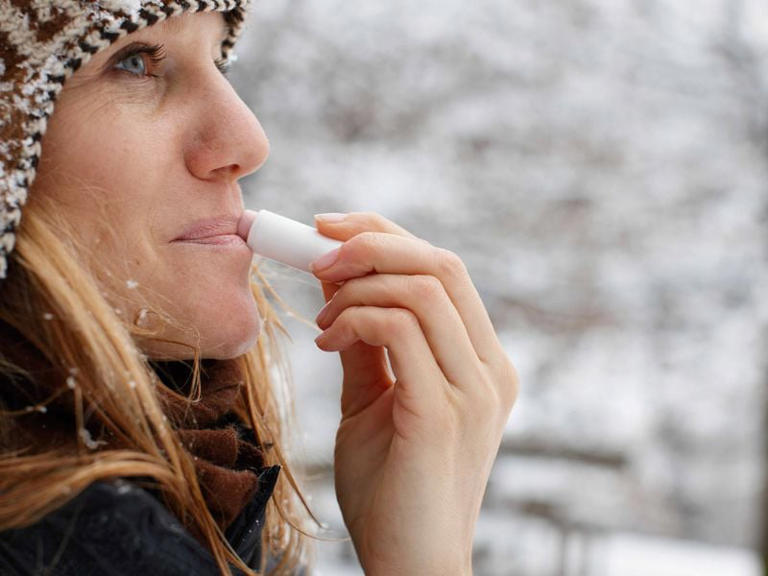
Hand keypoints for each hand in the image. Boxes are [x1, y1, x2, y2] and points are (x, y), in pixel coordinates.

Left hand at [311, 212, 517, 575]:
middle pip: (441, 264)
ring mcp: (475, 390)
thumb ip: (367, 341)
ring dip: (355, 285)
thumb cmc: (389, 487)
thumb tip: (339, 283)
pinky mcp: (444, 413)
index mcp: (480, 361)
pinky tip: (327, 342)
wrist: (406, 563)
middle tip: (314, 250)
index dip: (386, 235)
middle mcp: (491, 368)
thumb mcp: (373, 399)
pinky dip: (354, 319)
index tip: (328, 229)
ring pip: (423, 289)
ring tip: (320, 319)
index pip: (443, 270)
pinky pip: (400, 330)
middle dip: (371, 242)